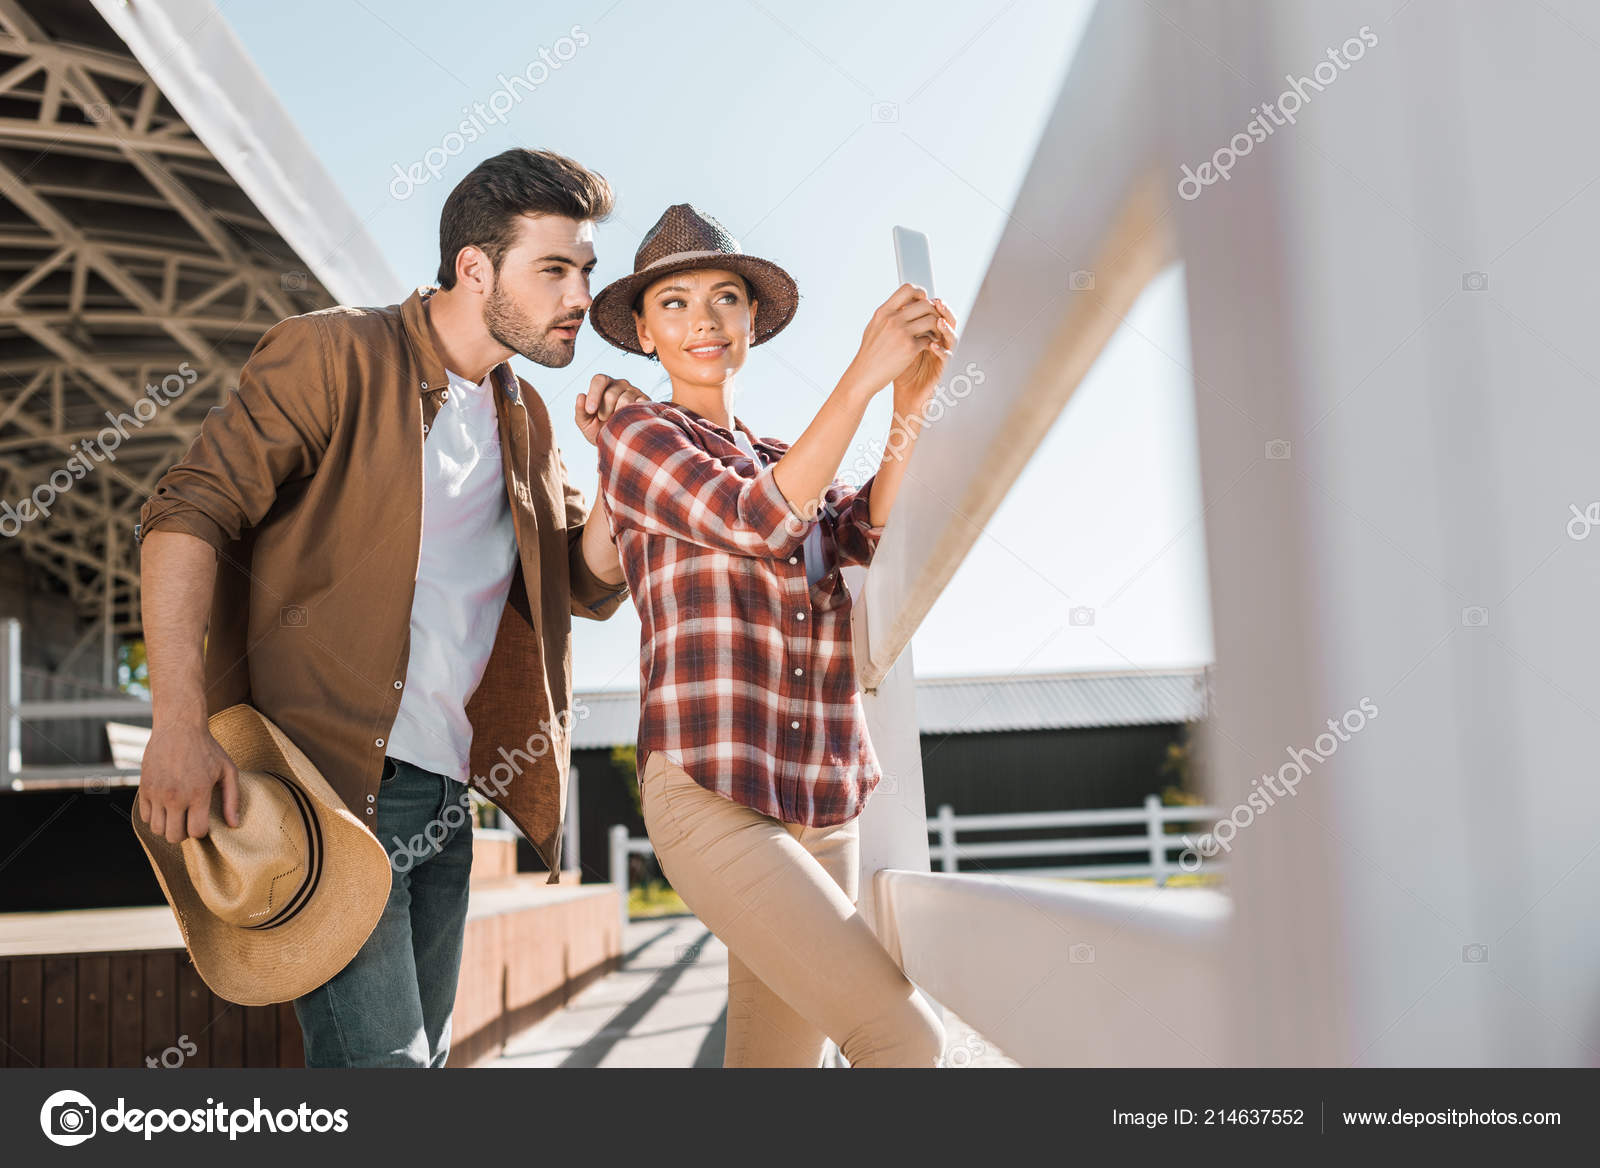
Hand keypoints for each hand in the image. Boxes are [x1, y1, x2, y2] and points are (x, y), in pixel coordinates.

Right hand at [138, 722, 240, 842]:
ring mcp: (157, 793)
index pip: (196, 832)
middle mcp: (175, 796)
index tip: (203, 822)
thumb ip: (232, 799)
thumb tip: (234, 824)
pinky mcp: (144, 788)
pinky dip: (154, 817)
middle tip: (189, 820)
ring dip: (167, 827)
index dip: (201, 831)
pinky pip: (144, 817)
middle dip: (183, 833)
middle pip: (174, 836)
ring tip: (177, 815)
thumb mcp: (228, 770)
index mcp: (198, 793)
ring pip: (157, 830)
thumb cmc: (207, 748)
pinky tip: (165, 806)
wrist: (179, 727)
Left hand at [575, 375, 649, 445]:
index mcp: (604, 385)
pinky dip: (631, 415)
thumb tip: (581, 396)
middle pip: (610, 394)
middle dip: (605, 411)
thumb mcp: (586, 424)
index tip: (590, 411)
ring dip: (618, 415)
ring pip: (625, 400)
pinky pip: (639, 405)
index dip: (594, 395)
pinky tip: (628, 420)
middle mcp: (620, 384)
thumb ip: (580, 411)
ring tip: (617, 421)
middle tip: (605, 420)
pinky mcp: (645, 400)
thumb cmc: (601, 430)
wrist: (620, 443)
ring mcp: (634, 391)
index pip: (599, 380)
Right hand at [843, 284, 951, 399]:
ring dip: (936, 326)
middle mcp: (892, 319)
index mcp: (883, 312)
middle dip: (933, 311)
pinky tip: (928, 346)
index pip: (908, 288)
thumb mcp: (874, 326)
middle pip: (925, 303)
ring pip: (931, 319)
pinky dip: (932, 342)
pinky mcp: (909, 348)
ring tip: (933, 333)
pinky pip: (929, 338)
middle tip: (933, 320)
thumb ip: (888, 314)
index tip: (922, 301)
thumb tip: (902, 304)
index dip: (920, 293)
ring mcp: (901, 333)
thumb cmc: (869, 353)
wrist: (864, 375)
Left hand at [892, 297, 957, 414]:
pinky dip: (942, 352)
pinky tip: (933, 346)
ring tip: (939, 322)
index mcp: (930, 336)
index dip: (932, 305)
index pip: (936, 315)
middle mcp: (941, 345)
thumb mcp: (899, 345)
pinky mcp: (943, 372)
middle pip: (948, 323)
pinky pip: (948, 360)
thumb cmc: (901, 371)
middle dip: (944, 312)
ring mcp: (943, 358)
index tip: (924, 295)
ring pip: (952, 340)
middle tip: (938, 302)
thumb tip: (896, 305)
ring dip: (947, 330)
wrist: (904, 395)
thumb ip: (901, 328)